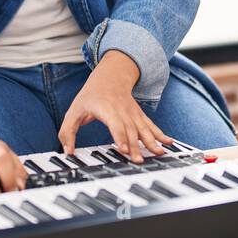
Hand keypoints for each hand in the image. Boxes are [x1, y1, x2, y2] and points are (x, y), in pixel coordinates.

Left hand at [58, 50, 172, 162]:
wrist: (110, 76)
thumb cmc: (90, 96)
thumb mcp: (73, 111)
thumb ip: (68, 132)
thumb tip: (68, 151)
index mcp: (105, 109)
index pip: (114, 124)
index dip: (119, 136)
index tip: (123, 149)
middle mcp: (122, 111)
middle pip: (130, 130)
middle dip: (136, 146)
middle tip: (138, 160)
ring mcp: (133, 113)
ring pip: (143, 128)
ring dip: (152, 141)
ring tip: (160, 153)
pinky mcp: (139, 115)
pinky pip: (151, 126)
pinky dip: (161, 134)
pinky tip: (169, 143)